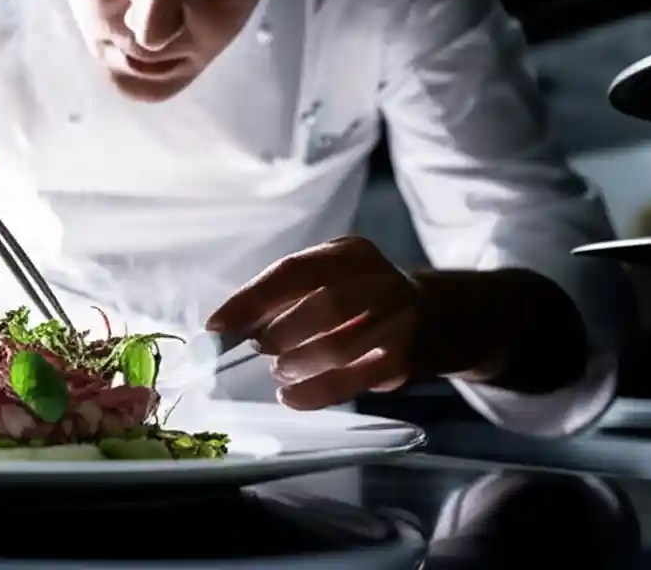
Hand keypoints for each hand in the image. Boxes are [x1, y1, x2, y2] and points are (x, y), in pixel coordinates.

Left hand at [205, 236, 422, 409]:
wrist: (434, 317)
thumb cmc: (359, 299)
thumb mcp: (329, 280)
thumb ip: (284, 298)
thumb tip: (228, 327)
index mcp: (351, 253)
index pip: (294, 271)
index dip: (251, 299)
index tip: (217, 326)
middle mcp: (380, 281)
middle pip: (325, 305)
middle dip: (281, 332)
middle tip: (260, 348)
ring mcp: (397, 321)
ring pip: (340, 346)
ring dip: (298, 363)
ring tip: (280, 371)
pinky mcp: (402, 361)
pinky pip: (352, 382)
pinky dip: (313, 393)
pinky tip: (291, 396)